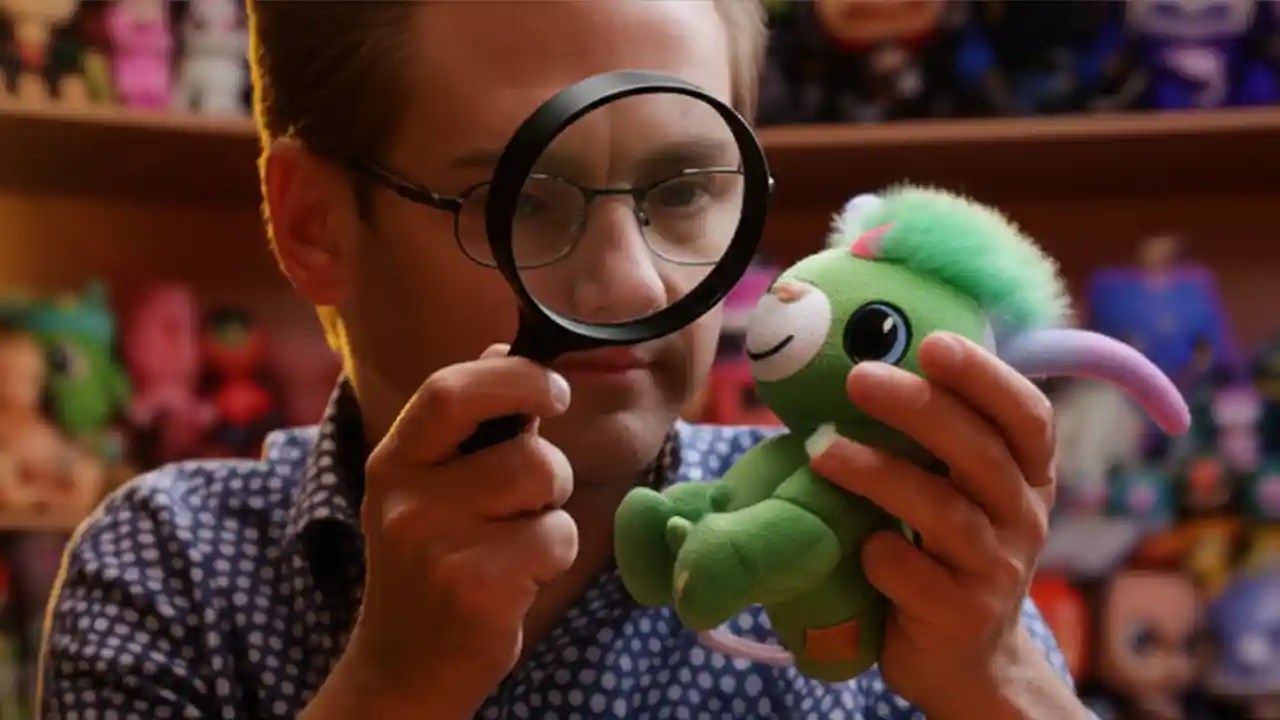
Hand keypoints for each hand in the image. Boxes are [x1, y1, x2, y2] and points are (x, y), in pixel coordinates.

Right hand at [310, 344, 578, 718]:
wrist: (404, 665)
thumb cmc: (432, 562)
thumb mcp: (430, 486)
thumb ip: (467, 422)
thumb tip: (504, 346)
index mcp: (395, 460)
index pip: (448, 390)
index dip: (513, 377)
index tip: (555, 389)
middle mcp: (407, 498)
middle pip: (525, 449)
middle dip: (550, 469)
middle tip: (530, 497)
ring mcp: (438, 545)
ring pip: (546, 489)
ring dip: (552, 514)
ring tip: (514, 543)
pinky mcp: (477, 589)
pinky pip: (557, 541)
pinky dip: (553, 558)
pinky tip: (515, 581)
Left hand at [811, 332, 1071, 716]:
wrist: (965, 661)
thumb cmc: (943, 552)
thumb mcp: (954, 490)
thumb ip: (930, 439)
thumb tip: (855, 361)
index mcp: (1025, 476)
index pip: (1027, 416)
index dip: (986, 377)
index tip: (935, 344)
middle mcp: (1022, 518)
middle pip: (981, 453)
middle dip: (920, 409)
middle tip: (859, 378)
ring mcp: (996, 571)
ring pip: (944, 512)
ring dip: (880, 474)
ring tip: (821, 450)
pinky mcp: (961, 617)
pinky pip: (916, 575)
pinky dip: (883, 555)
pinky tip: (858, 546)